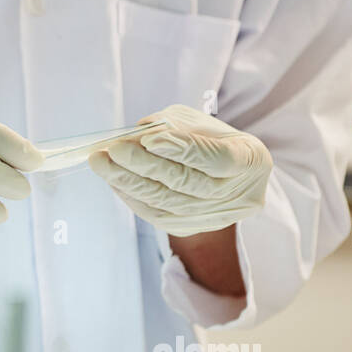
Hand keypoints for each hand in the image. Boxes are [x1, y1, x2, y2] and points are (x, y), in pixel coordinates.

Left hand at [89, 104, 271, 236]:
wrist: (224, 176)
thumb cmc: (209, 140)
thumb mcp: (197, 123)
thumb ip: (171, 127)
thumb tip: (133, 138)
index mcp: (250, 159)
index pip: (218, 158)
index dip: (184, 150)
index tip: (150, 139)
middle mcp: (237, 194)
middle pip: (187, 183)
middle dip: (144, 165)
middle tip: (112, 150)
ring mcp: (214, 216)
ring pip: (167, 202)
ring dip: (129, 182)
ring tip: (102, 163)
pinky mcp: (191, 228)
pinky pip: (156, 215)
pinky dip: (131, 196)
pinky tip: (113, 181)